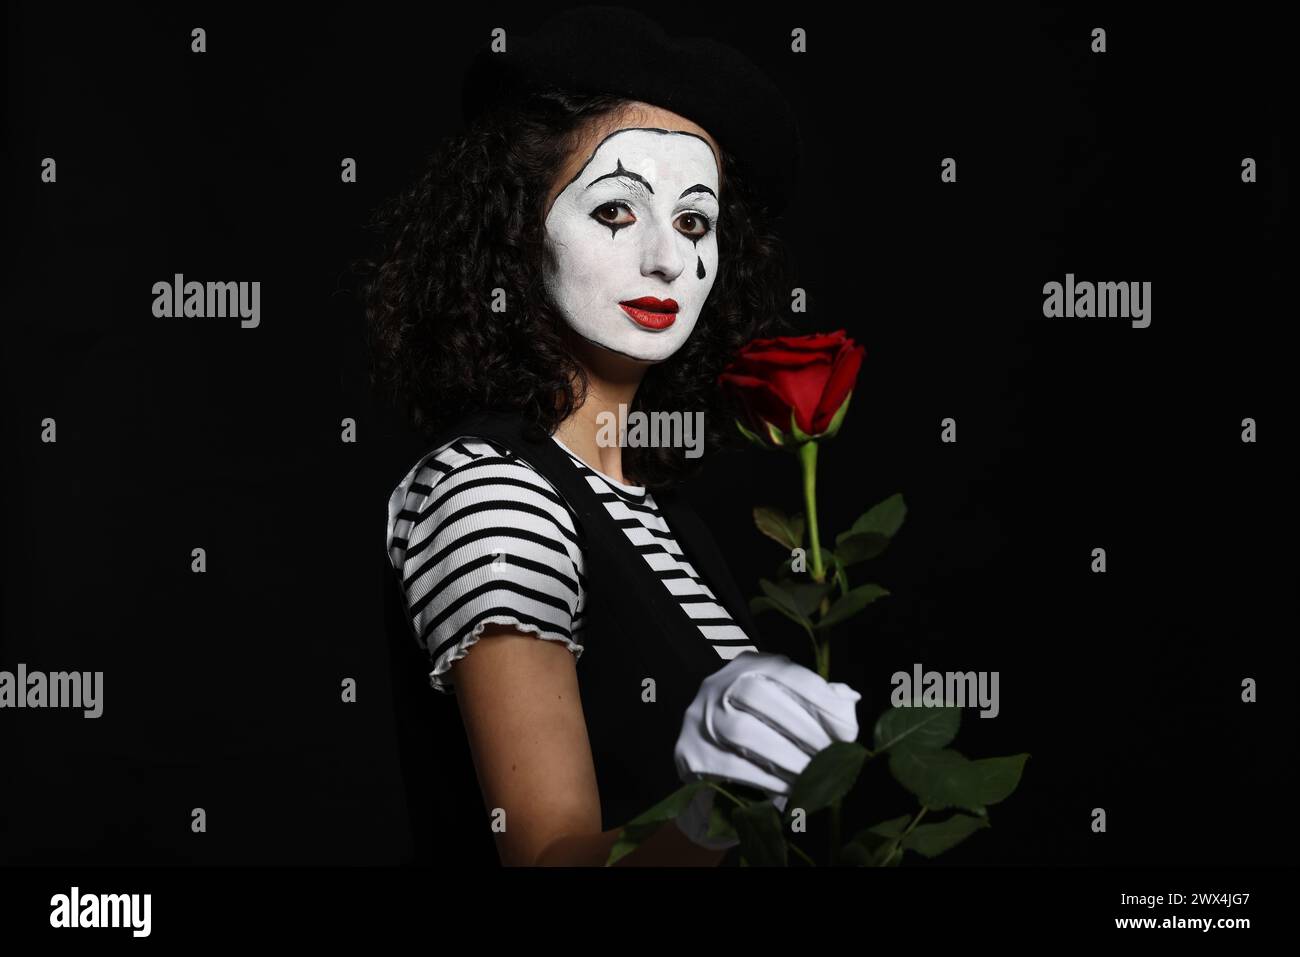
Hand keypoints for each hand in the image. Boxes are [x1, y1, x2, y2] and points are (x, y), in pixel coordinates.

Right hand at [672, 652, 860, 847]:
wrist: (712, 759)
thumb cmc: (763, 730)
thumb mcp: (789, 707)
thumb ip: (818, 700)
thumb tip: (850, 700)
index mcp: (749, 666)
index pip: (786, 672)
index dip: (819, 699)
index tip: (847, 731)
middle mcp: (718, 684)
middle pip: (758, 695)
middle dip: (801, 727)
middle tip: (830, 756)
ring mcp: (699, 717)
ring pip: (741, 730)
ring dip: (783, 756)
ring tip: (810, 775)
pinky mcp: (689, 752)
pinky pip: (728, 765)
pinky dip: (762, 778)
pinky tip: (786, 788)